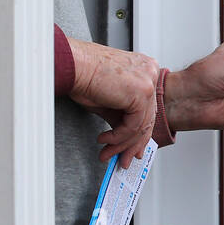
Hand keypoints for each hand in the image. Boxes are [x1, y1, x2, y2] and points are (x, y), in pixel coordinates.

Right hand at [68, 39, 160, 168]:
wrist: (72, 65)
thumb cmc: (83, 74)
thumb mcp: (108, 100)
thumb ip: (121, 115)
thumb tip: (124, 135)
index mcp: (145, 70)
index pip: (148, 108)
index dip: (139, 133)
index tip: (131, 148)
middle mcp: (151, 73)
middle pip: (148, 117)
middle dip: (133, 144)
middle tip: (122, 158)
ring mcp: (148, 82)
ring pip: (141, 125)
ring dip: (122, 144)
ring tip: (108, 152)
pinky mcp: (142, 92)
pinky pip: (134, 125)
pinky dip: (119, 137)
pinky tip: (105, 139)